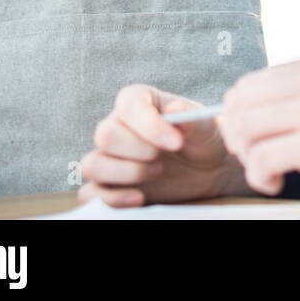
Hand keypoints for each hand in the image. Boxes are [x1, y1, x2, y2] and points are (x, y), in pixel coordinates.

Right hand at [78, 84, 242, 206]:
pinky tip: (140, 197)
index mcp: (139, 101)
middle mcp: (118, 126)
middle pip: (105, 136)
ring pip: (92, 164)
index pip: (128, 104)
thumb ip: (191, 118)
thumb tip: (175, 109)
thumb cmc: (203, 139)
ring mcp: (110, 156)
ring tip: (157, 171)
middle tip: (163, 157)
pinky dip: (113, 199)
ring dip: (127, 173)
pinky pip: (91, 193)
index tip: (176, 143)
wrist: (208, 169)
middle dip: (138, 150)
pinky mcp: (108, 185)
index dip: (149, 124)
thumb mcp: (205, 126)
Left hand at [217, 56, 299, 211]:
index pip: (248, 84)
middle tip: (258, 158)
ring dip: (248, 158)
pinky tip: (276, 181)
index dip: (240, 116)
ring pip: (245, 130)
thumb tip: (243, 110)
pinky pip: (262, 158)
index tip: (254, 139)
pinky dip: (260, 176)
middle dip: (238, 138)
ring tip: (269, 170)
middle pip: (239, 105)